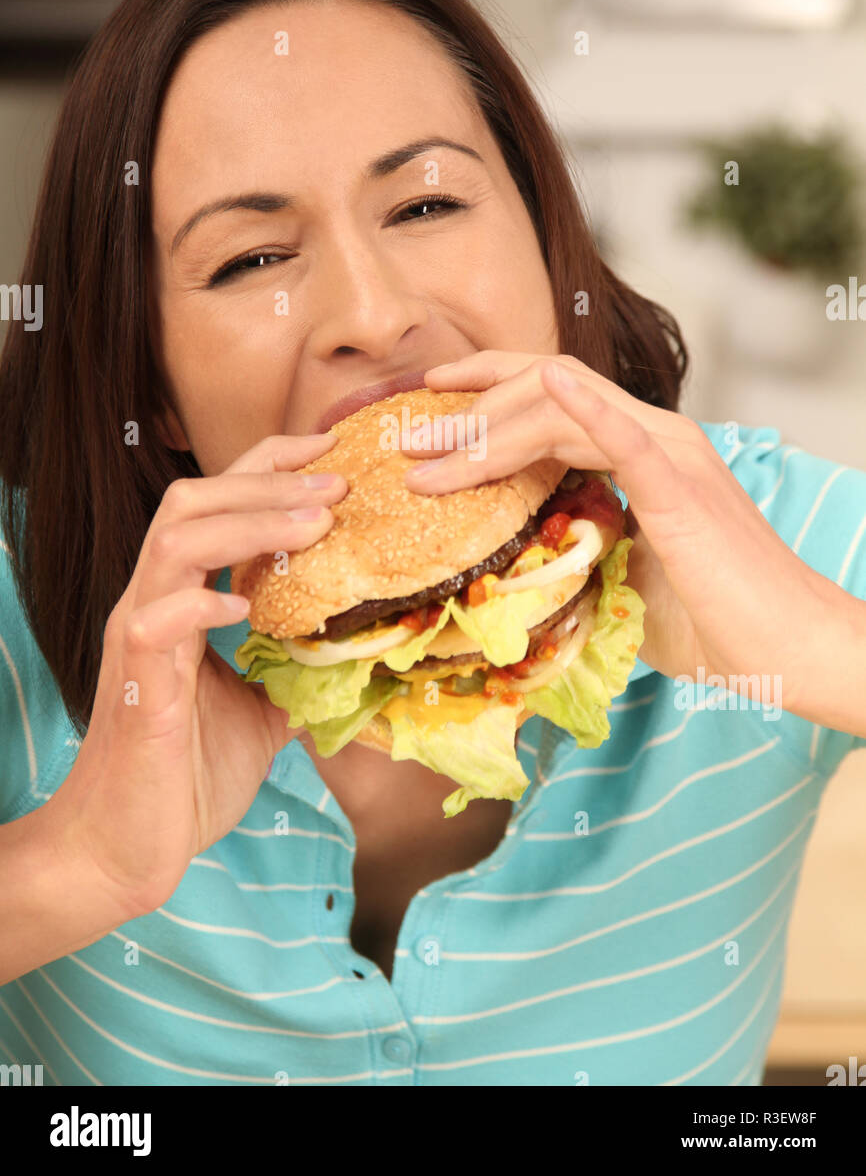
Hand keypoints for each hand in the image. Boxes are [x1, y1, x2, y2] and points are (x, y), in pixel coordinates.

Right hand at [46, 433, 346, 920]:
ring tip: (312, 525)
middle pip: (190, 499)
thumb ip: (296, 671)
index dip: (268, 467)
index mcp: (181, 602)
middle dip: (266, 480)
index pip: (214, 503)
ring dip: (248, 523)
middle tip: (336, 482)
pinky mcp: (140, 689)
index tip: (329, 454)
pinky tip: (245, 608)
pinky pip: (156, 623)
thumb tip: (362, 653)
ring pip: (173, 542)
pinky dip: (202, 604)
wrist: (127, 850)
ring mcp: (140, 642)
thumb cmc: (188, 776)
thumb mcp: (263, 711)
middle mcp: (154, 605)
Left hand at [402, 350, 864, 731]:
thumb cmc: (713, 621)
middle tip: (407, 438)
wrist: (786, 648)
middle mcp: (656, 437)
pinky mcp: (683, 491)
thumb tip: (518, 562)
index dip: (488, 388)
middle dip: (468, 411)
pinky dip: (583, 411)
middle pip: (543, 395)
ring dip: (488, 428)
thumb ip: (579, 550)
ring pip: (563, 413)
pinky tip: (540, 383)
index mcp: (641, 451)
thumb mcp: (623, 577)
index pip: (552, 398)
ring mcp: (672, 456)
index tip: (430, 398)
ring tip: (429, 452)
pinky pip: (626, 440)